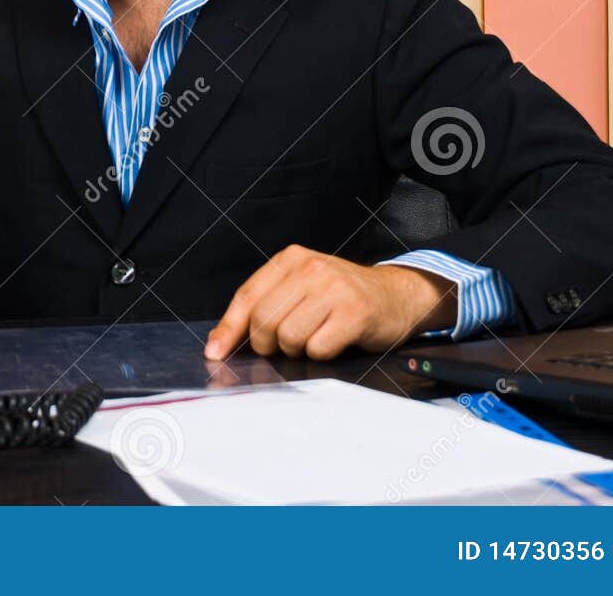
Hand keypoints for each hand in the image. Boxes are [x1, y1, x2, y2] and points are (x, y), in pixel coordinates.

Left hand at [204, 245, 454, 360]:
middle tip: (286, 345)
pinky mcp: (355, 312)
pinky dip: (321, 353)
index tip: (215, 353)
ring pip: (288, 336)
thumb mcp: (301, 288)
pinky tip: (333, 341)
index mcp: (291, 258)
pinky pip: (318, 348)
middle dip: (268, 344)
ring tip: (314, 338)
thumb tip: (221, 341)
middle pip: (264, 320)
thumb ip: (264, 306)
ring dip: (297, 349)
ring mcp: (334, 288)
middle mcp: (311, 268)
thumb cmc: (342, 297)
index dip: (229, 329)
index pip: (247, 296)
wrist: (397, 295)